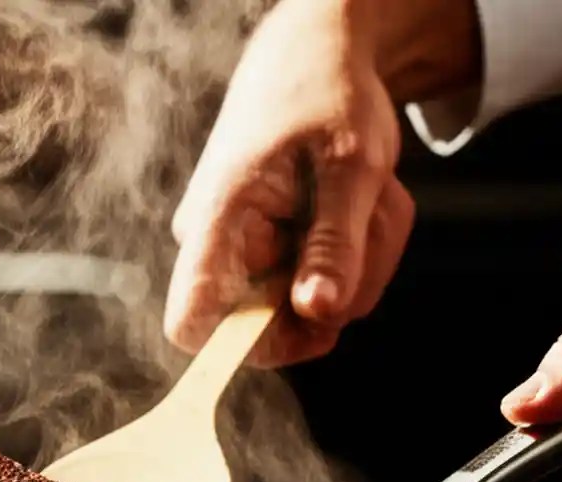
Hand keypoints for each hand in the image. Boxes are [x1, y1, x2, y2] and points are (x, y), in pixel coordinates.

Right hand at [163, 0, 479, 367]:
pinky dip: (356, 254)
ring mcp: (244, 249)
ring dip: (360, 263)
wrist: (315, 56)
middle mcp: (217, 244)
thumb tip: (316, 315)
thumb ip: (335, 244)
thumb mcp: (351, 166)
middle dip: (342, 285)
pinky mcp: (269, 250)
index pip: (193, 325)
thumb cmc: (326, 94)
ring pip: (310, 307)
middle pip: (276, 325)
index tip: (315, 321)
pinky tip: (358, 205)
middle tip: (368, 222)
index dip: (246, 347)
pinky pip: (320, 284)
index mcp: (218, 221)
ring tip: (366, 200)